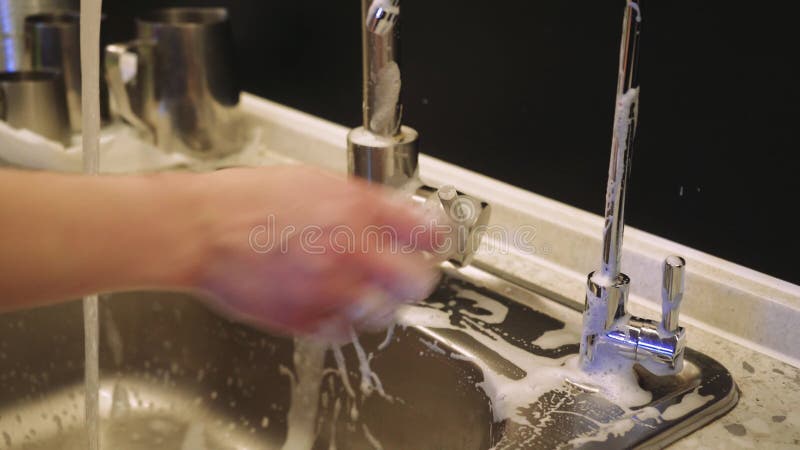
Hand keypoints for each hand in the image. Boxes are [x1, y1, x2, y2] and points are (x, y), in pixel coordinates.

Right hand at [181, 165, 441, 338]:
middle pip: (416, 281)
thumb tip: (393, 214)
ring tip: (362, 289)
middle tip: (406, 273)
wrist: (199, 230)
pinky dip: (343, 321)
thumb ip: (361, 201)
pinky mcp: (305, 320)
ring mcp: (330, 291)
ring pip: (384, 313)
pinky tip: (329, 302)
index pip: (428, 230)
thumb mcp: (313, 181)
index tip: (431, 242)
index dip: (433, 238)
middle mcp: (351, 253)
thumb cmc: (245, 201)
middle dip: (416, 277)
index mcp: (357, 210)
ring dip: (379, 302)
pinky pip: (344, 331)